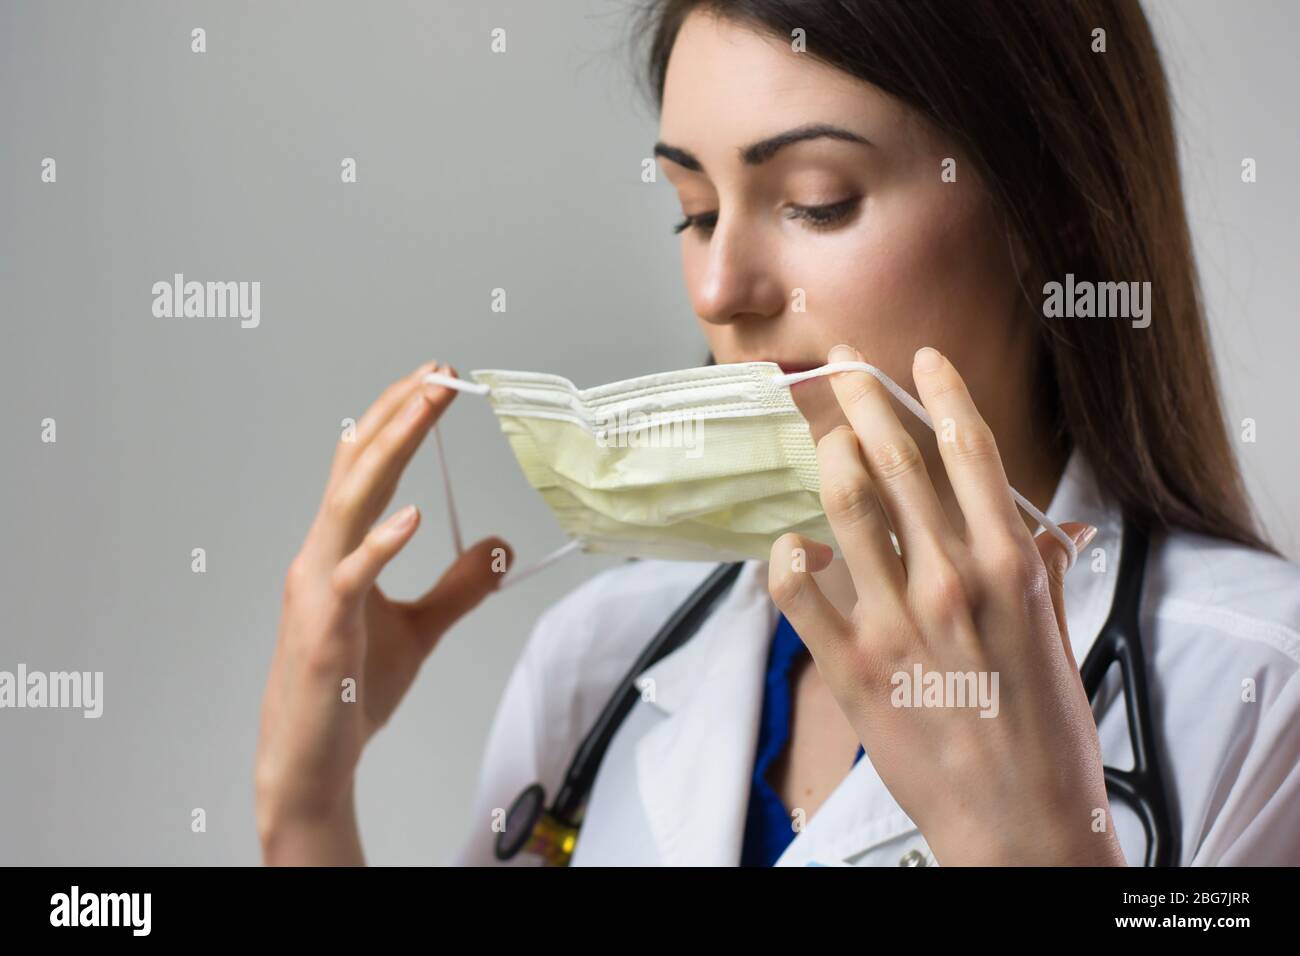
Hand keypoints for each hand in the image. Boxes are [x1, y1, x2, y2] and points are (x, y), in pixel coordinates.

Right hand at [255, 361, 510, 863]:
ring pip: (349, 504)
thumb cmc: (350, 692)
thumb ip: (458, 587)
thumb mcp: (421, 629)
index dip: (398, 420)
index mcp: (339, 550)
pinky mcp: (323, 630)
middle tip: (440, 372)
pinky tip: (411, 515)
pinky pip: (351, 578)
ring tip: (425, 408)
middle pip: (357, 468)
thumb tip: (499, 545)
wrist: (312, 759)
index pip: (368, 469)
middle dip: (398, 414)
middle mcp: (321, 556)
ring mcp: (317, 590)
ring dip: (390, 451)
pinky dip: (379, 544)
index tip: (436, 380)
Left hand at [768, 344, 1122, 865]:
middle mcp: (950, 581)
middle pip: (895, 462)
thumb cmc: (1048, 734)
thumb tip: (1058, 529)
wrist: (1018, 823)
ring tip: (826, 442)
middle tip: (842, 366)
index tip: (920, 360)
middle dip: (865, 400)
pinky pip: (797, 591)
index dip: (942, 394)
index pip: (971, 453)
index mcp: (1009, 567)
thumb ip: (1048, 574)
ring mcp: (894, 622)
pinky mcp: (850, 666)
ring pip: (844, 508)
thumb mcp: (1062, 641)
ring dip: (829, 461)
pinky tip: (793, 546)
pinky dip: (787, 558)